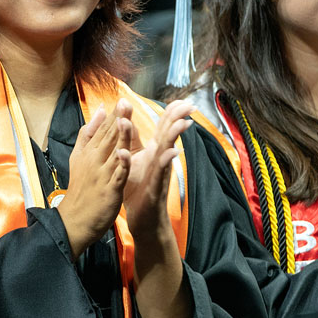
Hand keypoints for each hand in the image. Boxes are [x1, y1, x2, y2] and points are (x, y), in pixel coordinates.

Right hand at [61, 101, 131, 257]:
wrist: (74, 220)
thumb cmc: (81, 188)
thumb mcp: (79, 157)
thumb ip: (89, 133)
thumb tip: (100, 110)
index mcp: (89, 152)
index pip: (102, 130)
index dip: (113, 115)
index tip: (122, 99)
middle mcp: (94, 160)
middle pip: (108, 137)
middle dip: (117, 119)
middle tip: (126, 103)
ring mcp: (102, 175)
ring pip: (113, 152)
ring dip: (120, 136)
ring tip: (127, 120)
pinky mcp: (109, 189)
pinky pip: (117, 175)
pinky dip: (122, 164)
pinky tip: (126, 153)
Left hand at [121, 100, 193, 241]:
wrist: (141, 218)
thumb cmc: (137, 188)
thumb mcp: (132, 160)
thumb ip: (131, 140)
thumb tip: (127, 118)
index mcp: (154, 152)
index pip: (163, 129)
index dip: (172, 114)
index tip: (182, 100)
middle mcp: (160, 160)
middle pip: (170, 136)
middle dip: (179, 120)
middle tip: (190, 105)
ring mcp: (159, 174)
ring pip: (167, 152)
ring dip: (173, 137)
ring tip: (182, 123)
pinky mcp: (155, 188)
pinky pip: (160, 173)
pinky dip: (164, 162)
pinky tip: (171, 153)